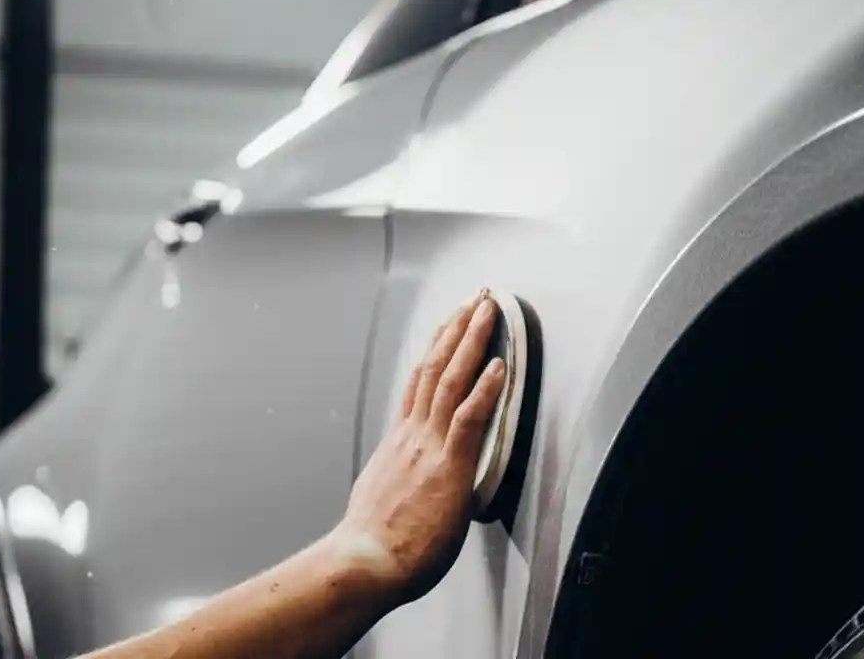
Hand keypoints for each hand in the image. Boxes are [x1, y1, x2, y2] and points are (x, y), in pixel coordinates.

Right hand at [332, 292, 505, 604]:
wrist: (362, 564)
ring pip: (451, 379)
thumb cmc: (373, 548)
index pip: (419, 383)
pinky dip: (486, 388)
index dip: (437, 350)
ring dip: (472, 340)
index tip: (449, 325)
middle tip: (474, 299)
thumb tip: (410, 485)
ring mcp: (428, 447)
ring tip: (487, 310)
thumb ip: (403, 482)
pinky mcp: (447, 467)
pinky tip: (501, 365)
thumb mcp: (386, 500)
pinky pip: (470, 417)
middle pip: (434, 367)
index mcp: (399, 443)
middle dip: (457, 329)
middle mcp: (412, 436)